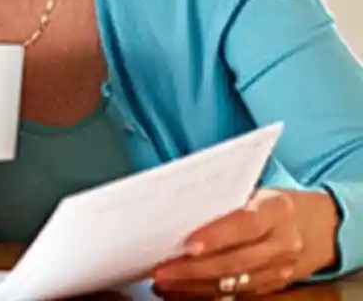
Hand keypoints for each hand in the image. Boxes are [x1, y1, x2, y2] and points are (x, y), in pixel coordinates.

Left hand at [152, 188, 339, 296]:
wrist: (321, 225)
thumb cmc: (273, 203)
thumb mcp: (256, 192)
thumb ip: (225, 204)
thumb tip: (176, 214)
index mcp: (277, 210)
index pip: (245, 224)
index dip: (216, 236)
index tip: (187, 244)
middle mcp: (284, 242)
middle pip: (236, 260)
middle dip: (194, 269)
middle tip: (161, 270)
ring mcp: (282, 267)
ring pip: (235, 282)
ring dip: (194, 285)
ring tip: (163, 282)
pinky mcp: (275, 285)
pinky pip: (238, 294)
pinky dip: (206, 293)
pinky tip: (181, 291)